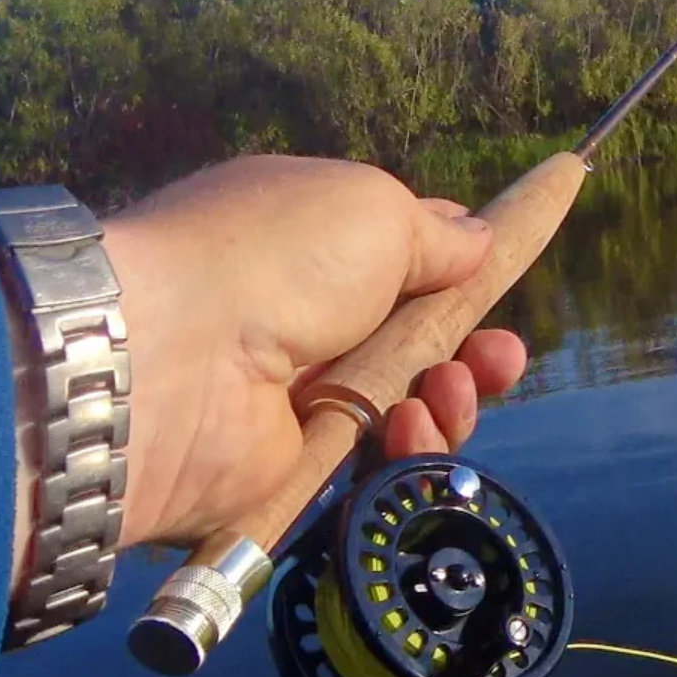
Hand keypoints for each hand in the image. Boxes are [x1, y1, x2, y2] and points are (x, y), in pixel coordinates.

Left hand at [10, 156, 529, 586]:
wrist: (173, 358)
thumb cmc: (275, 257)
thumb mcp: (374, 210)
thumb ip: (438, 233)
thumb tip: (477, 240)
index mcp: (312, 242)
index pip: (404, 258)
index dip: (460, 271)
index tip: (503, 271)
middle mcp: (306, 318)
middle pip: (423, 343)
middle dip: (475, 352)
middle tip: (499, 358)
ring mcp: (301, 396)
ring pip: (411, 407)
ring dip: (449, 399)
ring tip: (443, 391)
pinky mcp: (298, 467)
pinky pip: (381, 462)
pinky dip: (409, 445)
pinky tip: (409, 425)